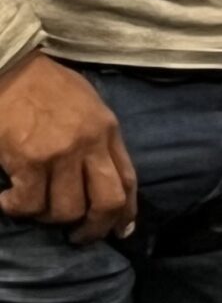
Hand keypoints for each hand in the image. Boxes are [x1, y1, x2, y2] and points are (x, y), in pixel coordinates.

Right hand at [0, 51, 138, 243]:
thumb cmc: (44, 84)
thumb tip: (99, 175)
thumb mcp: (86, 105)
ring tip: (33, 209)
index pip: (128, 180)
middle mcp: (89, 145)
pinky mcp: (28, 160)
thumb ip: (96, 139)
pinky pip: (28, 203)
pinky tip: (8, 201)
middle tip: (77, 237)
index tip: (121, 230)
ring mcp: (60, 153)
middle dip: (95, 228)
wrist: (10, 64)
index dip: (126, 212)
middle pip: (106, 202)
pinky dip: (16, 209)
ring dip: (48, 219)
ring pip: (65, 210)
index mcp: (107, 131)